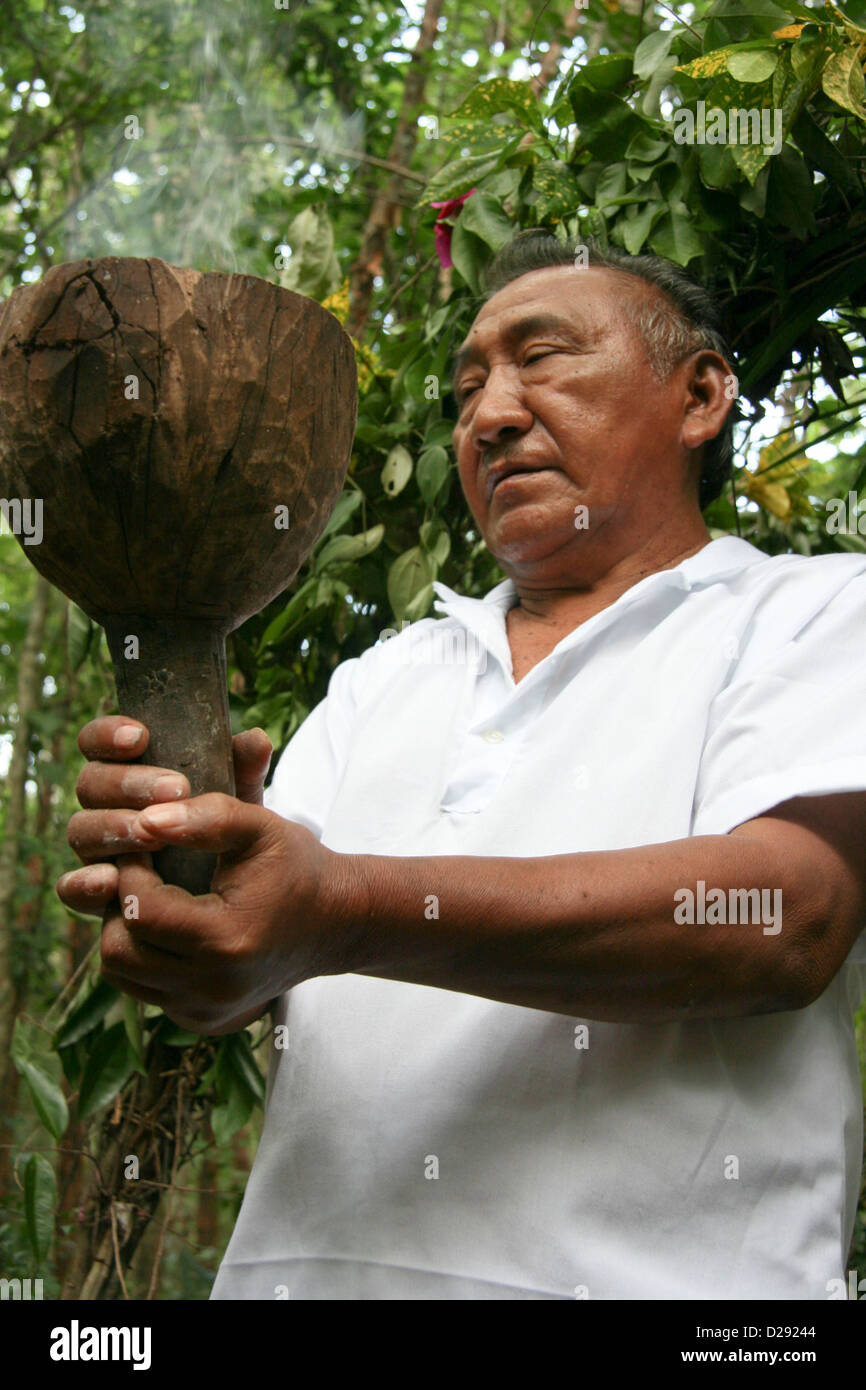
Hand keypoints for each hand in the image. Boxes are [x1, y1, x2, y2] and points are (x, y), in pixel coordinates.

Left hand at [57, 717, 351, 1032]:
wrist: (336, 922)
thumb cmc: (296, 868)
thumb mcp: (260, 827)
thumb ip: (207, 817)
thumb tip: (146, 819)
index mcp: (226, 939)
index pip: (140, 909)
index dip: (130, 871)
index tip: (143, 844)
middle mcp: (213, 987)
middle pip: (119, 951)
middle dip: (120, 907)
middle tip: (141, 874)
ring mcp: (207, 1011)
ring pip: (123, 976)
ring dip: (128, 934)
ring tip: (154, 899)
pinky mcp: (204, 1021)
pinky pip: (146, 992)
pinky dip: (146, 960)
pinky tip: (172, 930)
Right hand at [61, 715, 272, 901]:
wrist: (232, 891)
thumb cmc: (225, 830)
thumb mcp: (237, 799)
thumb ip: (241, 771)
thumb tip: (256, 741)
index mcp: (126, 770)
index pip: (97, 743)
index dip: (108, 734)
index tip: (140, 736)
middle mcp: (104, 807)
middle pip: (90, 785)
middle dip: (128, 783)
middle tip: (174, 789)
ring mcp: (97, 849)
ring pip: (81, 830)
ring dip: (113, 828)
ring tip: (151, 834)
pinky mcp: (96, 893)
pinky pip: (71, 888)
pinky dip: (85, 883)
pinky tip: (111, 881)